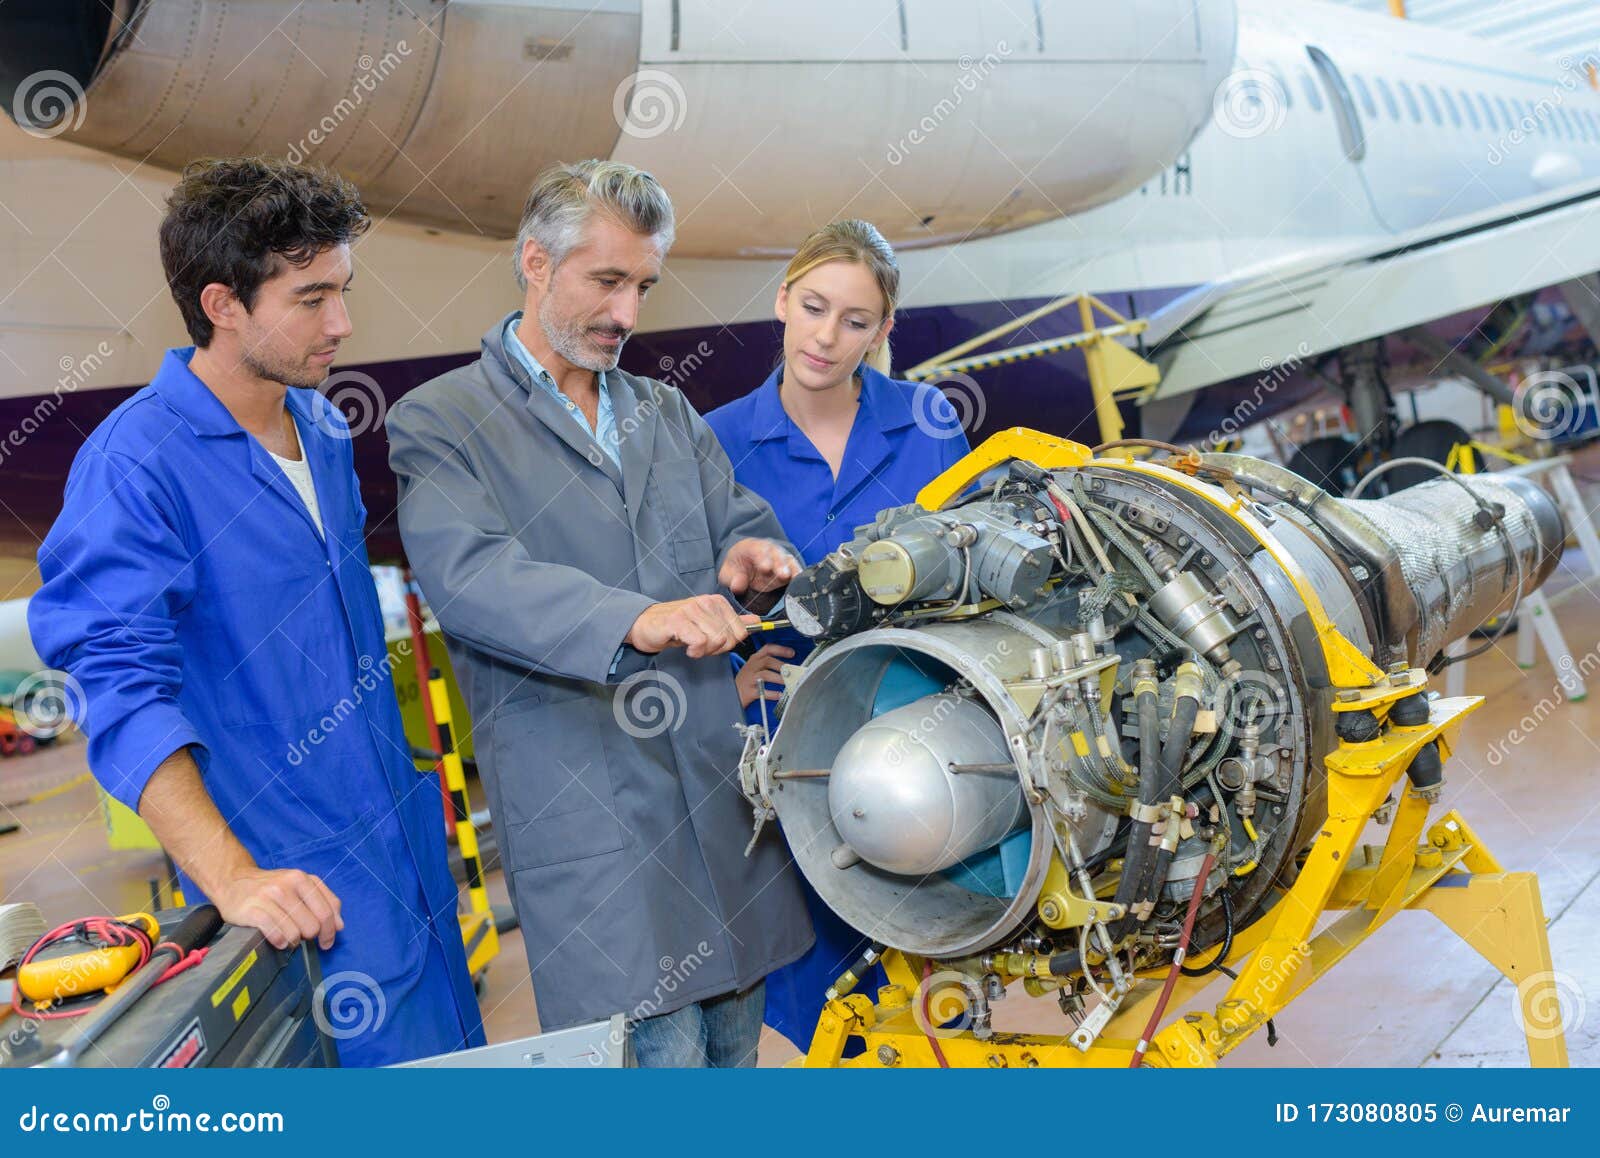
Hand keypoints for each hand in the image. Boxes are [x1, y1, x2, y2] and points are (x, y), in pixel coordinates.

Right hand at [214, 867, 342, 950]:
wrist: (233, 881)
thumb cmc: (270, 887)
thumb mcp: (298, 886)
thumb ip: (322, 901)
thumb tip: (339, 926)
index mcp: (302, 878)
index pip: (327, 910)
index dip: (331, 930)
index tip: (327, 942)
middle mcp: (286, 885)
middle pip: (313, 924)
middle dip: (310, 936)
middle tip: (302, 937)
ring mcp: (268, 897)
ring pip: (295, 931)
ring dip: (294, 941)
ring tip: (288, 938)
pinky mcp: (251, 910)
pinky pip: (274, 933)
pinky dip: (280, 941)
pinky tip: (278, 941)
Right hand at [626, 594, 758, 657]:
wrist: (646, 625)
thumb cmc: (678, 626)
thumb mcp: (708, 623)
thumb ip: (732, 622)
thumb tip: (757, 621)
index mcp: (717, 602)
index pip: (740, 631)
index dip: (729, 644)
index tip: (713, 643)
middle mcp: (706, 602)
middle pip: (729, 638)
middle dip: (716, 649)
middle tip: (700, 646)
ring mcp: (692, 609)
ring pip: (715, 640)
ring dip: (704, 651)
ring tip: (691, 645)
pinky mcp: (678, 620)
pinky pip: (699, 642)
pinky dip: (694, 651)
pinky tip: (686, 647)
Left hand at [719, 538, 800, 596]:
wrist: (745, 564)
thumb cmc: (736, 566)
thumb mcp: (728, 572)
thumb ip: (732, 578)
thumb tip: (737, 586)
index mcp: (751, 547)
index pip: (758, 550)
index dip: (763, 558)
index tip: (765, 568)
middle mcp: (768, 549)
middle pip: (776, 554)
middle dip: (780, 564)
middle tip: (783, 575)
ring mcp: (779, 557)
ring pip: (788, 560)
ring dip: (791, 570)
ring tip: (793, 579)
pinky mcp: (788, 567)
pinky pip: (795, 569)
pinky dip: (798, 575)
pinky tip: (801, 582)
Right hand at [736, 644, 794, 707]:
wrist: (731, 694)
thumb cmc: (745, 682)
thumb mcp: (753, 669)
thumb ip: (767, 665)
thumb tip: (788, 668)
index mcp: (754, 660)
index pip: (767, 649)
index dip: (780, 649)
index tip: (792, 653)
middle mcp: (751, 667)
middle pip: (767, 661)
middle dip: (781, 665)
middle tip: (793, 671)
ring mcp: (749, 679)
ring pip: (765, 674)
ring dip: (779, 678)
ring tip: (788, 683)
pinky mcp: (748, 691)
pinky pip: (762, 691)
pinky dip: (773, 694)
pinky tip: (780, 695)